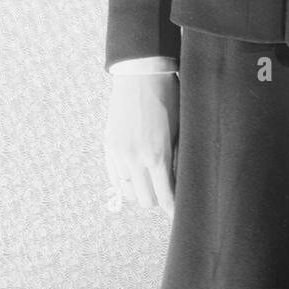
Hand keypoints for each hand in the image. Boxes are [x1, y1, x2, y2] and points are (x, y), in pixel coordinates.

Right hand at [104, 70, 178, 215]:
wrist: (141, 74)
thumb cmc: (168, 97)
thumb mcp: (179, 130)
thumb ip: (176, 158)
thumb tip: (178, 181)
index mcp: (157, 155)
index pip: (165, 197)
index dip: (173, 210)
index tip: (179, 214)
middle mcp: (135, 158)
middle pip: (145, 200)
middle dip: (158, 200)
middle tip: (168, 193)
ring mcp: (119, 153)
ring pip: (128, 192)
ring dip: (140, 191)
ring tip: (152, 182)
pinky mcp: (109, 146)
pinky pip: (115, 177)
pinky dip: (125, 181)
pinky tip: (136, 175)